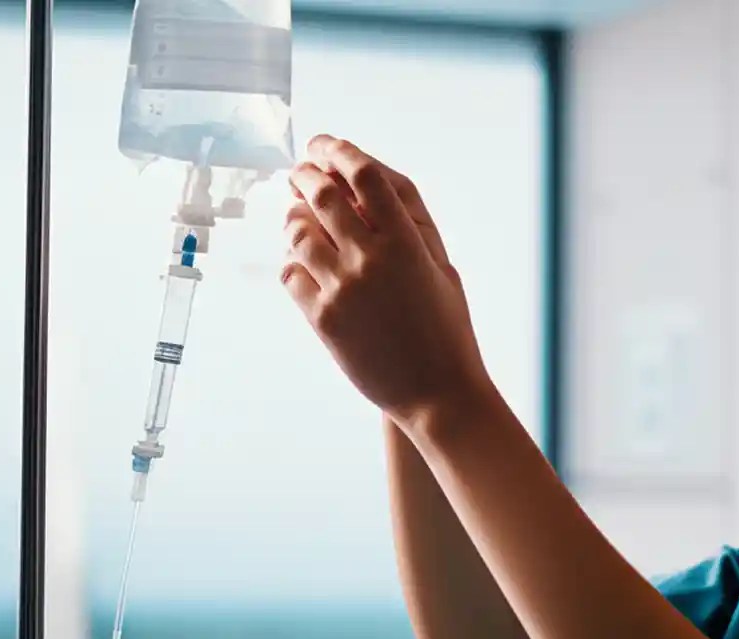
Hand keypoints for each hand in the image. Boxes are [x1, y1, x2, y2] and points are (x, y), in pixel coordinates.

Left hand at [282, 134, 493, 425]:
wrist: (437, 394)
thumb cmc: (447, 330)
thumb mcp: (442, 269)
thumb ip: (412, 226)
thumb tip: (374, 183)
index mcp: (408, 243)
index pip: (365, 176)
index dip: (339, 151)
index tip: (325, 145)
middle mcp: (372, 260)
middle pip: (323, 195)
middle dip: (306, 174)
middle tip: (300, 171)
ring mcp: (342, 289)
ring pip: (297, 231)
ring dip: (294, 216)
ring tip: (298, 214)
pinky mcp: (322, 318)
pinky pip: (291, 274)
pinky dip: (292, 260)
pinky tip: (302, 260)